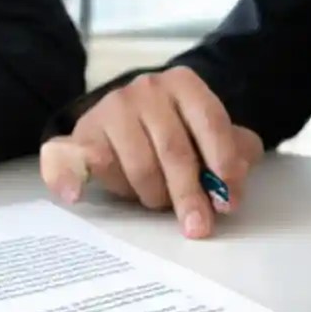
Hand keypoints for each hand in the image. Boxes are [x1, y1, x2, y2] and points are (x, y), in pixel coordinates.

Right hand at [41, 67, 264, 239]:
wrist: (128, 115)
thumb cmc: (177, 130)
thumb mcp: (210, 134)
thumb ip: (235, 151)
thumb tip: (237, 179)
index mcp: (184, 84)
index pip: (210, 122)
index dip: (223, 163)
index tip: (229, 201)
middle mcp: (147, 89)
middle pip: (173, 150)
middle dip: (189, 194)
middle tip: (198, 227)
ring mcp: (111, 108)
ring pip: (137, 165)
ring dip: (152, 195)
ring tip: (158, 201)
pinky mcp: (83, 132)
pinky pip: (84, 162)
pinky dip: (73, 179)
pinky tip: (75, 196)